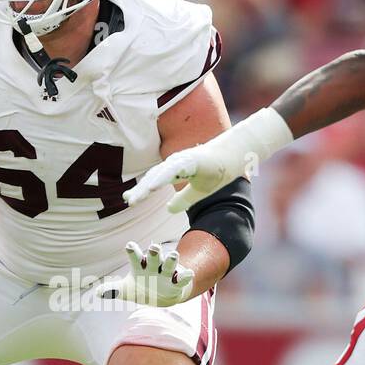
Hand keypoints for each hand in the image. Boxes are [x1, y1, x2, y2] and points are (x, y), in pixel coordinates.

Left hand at [95, 241, 194, 307]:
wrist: (162, 295)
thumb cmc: (143, 287)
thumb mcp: (127, 290)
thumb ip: (113, 290)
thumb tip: (96, 293)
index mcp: (141, 266)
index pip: (136, 257)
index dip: (133, 252)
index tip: (130, 246)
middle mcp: (154, 266)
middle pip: (154, 257)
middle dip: (155, 252)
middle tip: (154, 247)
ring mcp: (167, 273)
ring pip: (170, 264)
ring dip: (172, 260)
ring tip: (174, 255)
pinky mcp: (177, 281)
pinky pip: (182, 278)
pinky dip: (185, 276)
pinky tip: (188, 274)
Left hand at [124, 138, 244, 213]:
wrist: (236, 156)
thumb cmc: (218, 171)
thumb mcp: (199, 192)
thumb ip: (183, 199)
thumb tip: (168, 208)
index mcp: (176, 170)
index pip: (154, 180)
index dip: (141, 190)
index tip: (128, 199)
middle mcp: (176, 163)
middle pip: (154, 177)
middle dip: (140, 189)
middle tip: (127, 200)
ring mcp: (183, 160)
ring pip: (160, 174)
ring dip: (147, 186)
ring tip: (135, 198)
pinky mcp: (191, 159)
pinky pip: (173, 170)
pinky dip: (162, 177)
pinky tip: (153, 186)